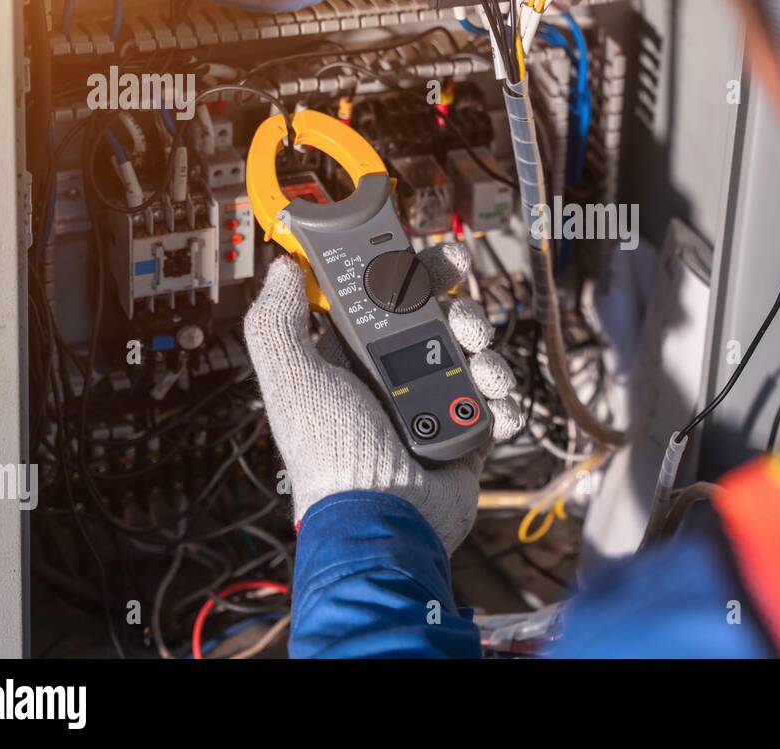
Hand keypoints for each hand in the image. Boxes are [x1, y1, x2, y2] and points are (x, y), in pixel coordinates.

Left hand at [243, 244, 522, 552]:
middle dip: (462, 312)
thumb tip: (282, 270)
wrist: (384, 519)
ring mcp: (432, 407)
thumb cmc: (334, 455)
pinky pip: (493, 403)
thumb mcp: (292, 378)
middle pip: (440, 323)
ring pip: (473, 358)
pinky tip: (494, 405)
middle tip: (466, 320)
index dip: (411, 275)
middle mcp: (393, 380)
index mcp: (351, 360)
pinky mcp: (464, 436)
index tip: (435, 260)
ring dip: (487, 356)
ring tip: (484, 373)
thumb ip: (279, 321)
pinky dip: (501, 400)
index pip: (384, 302)